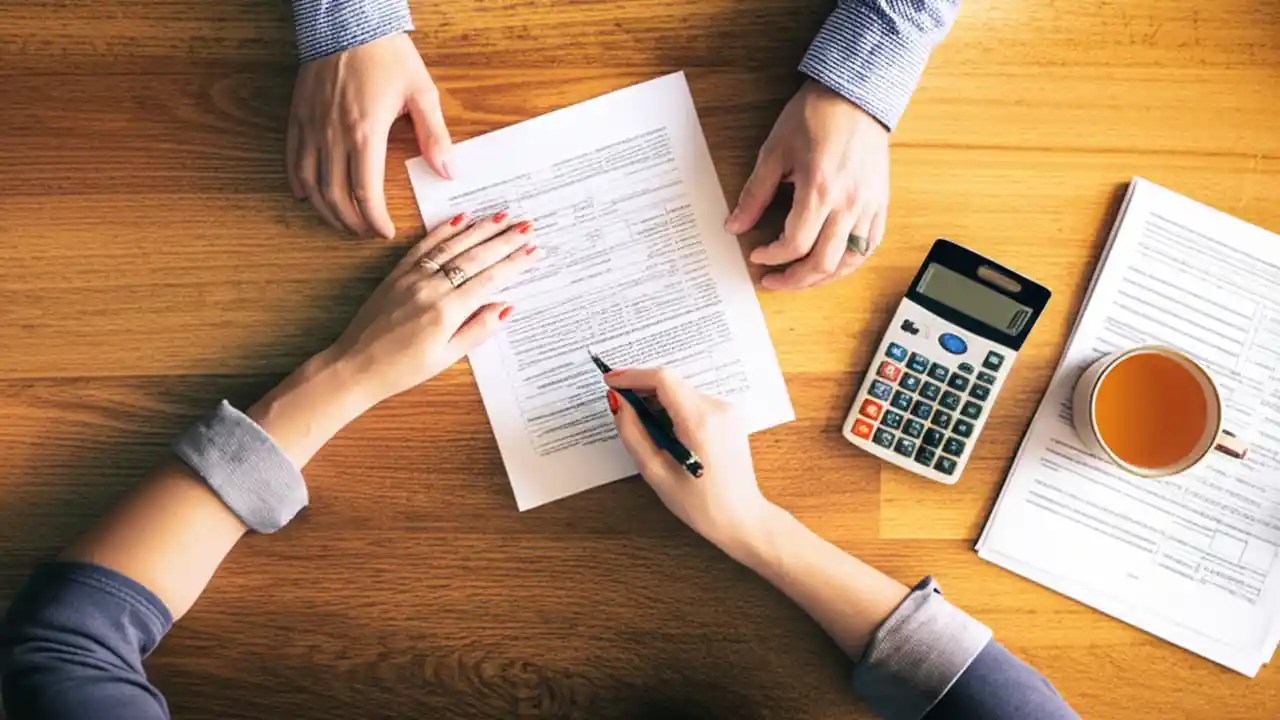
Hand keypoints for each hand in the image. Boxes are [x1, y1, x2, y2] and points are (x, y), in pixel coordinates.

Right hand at [287, 33, 453, 238]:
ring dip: (325, 210)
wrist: (346, 19)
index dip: (374, 220)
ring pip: (311, 184)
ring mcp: (311, 127)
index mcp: (365, 133)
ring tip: (342, 222)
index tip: (385, 231)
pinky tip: (307, 196)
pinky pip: (292, 159)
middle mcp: (333, 135)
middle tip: (367, 232)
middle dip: (352, 222)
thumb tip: (448, 171)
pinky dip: (299, 183)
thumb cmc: (386, 52)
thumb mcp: (422, 92)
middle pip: (336, 196)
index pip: (366, 194)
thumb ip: (435, 136)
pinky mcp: (298, 117)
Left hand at [329, 212, 541, 406]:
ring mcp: (413, 277)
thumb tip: (506, 307)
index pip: (490, 279)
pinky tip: (461, 218)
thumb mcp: (446, 358)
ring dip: (480, 229)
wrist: (356, 366)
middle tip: (527, 226)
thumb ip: (477, 330)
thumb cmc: (402, 369)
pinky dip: (444, 230)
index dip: (515, 263)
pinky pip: (424, 245)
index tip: (534, 251)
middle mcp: (431, 288)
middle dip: (504, 240)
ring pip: (452, 245)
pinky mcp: (397, 274)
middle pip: (475, 257)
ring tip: (502, 216)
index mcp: (447, 311)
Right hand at [605, 367, 771, 549]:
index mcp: (699, 421)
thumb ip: (632, 432)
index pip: (662, 379)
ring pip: (683, 392)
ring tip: (648, 431)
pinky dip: (676, 409)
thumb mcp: (655, 471)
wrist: (741, 517)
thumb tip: (617, 402)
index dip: (632, 375)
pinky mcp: (731, 416)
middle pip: (672, 383)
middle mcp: (717, 408)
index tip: (610, 381)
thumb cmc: (699, 503)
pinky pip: (696, 402)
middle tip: (622, 408)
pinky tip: (669, 434)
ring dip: (660, 402)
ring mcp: (728, 410)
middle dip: (643, 390)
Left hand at [725, 80, 889, 289]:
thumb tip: (734, 225)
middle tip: (774, 280)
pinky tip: (832, 264)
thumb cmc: (815, 117)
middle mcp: (848, 204)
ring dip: (822, 278)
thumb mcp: (774, 153)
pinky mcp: (880, 203)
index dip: (772, 257)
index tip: (757, 255)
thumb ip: (754, 194)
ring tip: (801, 278)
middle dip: (794, 280)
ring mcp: (868, 206)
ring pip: (849, 262)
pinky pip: (870, 246)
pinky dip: (850, 262)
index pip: (795, 244)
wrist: (855, 95)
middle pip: (822, 263)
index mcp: (819, 190)